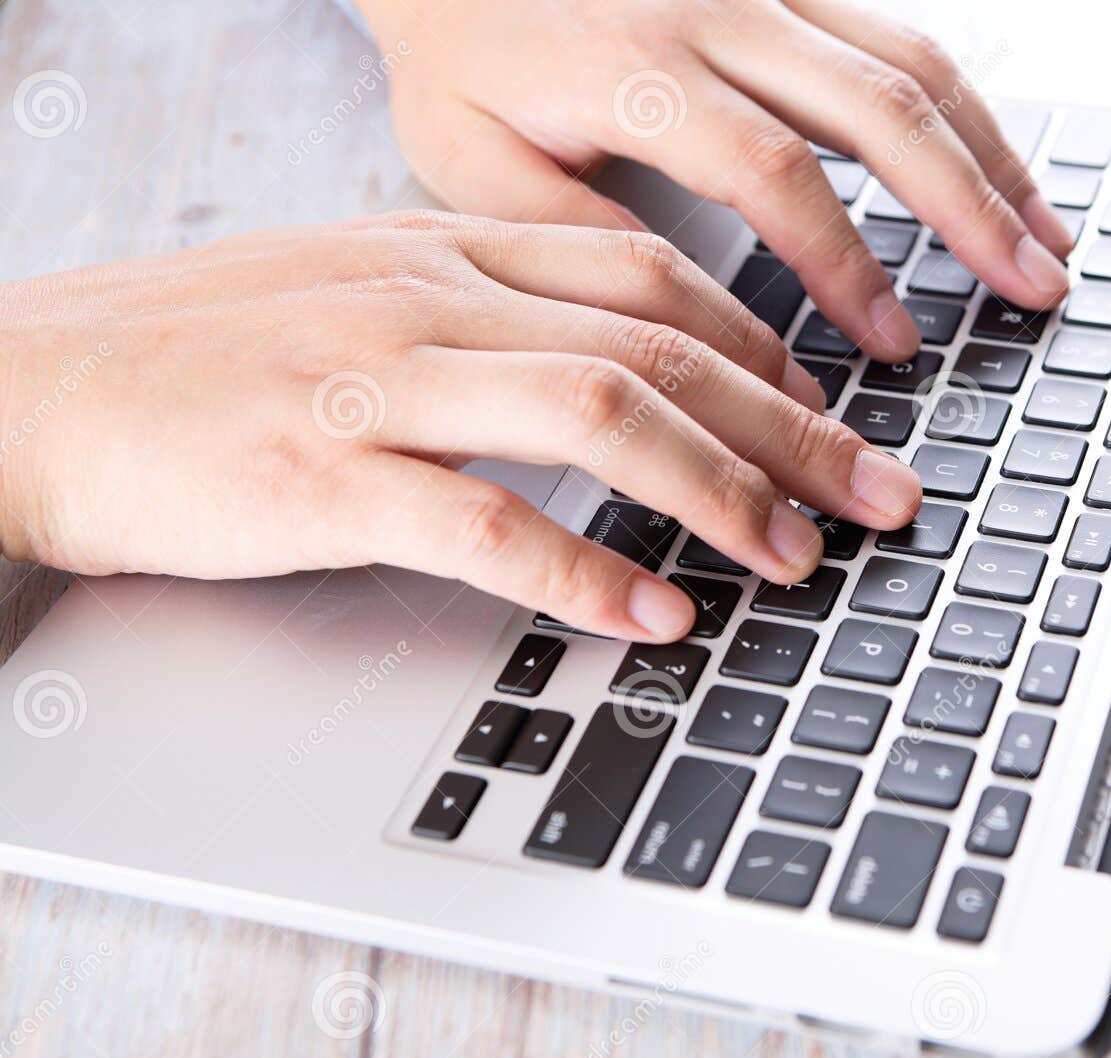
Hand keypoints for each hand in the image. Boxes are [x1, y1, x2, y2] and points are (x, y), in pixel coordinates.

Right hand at [0, 212, 921, 639]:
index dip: (768, 348)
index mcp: (450, 245)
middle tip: (880, 496)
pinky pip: (483, 519)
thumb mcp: (366, 299)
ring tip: (794, 557)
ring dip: (719, 492)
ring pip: (599, 412)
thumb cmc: (207, 358)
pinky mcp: (320, 475)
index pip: (655, 277)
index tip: (833, 412)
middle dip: (794, 427)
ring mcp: (377, 377)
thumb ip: (493, 322)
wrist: (36, 388)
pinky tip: (654, 614)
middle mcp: (433, 293)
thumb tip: (621, 378)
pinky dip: (584, 570)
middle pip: (663, 344)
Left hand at [353, 0, 1073, 361]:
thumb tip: (687, 315)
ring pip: (909, 60)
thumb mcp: (471, 160)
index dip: (848, 264)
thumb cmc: (456, 51)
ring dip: (992, 153)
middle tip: (1034, 288)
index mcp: (638, 70)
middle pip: (881, 104)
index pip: (776, 174)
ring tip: (1048, 238)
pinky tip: (997, 163)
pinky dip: (959, 107)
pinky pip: (894, 30)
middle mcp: (717, 11)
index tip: (894, 343)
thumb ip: (575, 236)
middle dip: (973, 205)